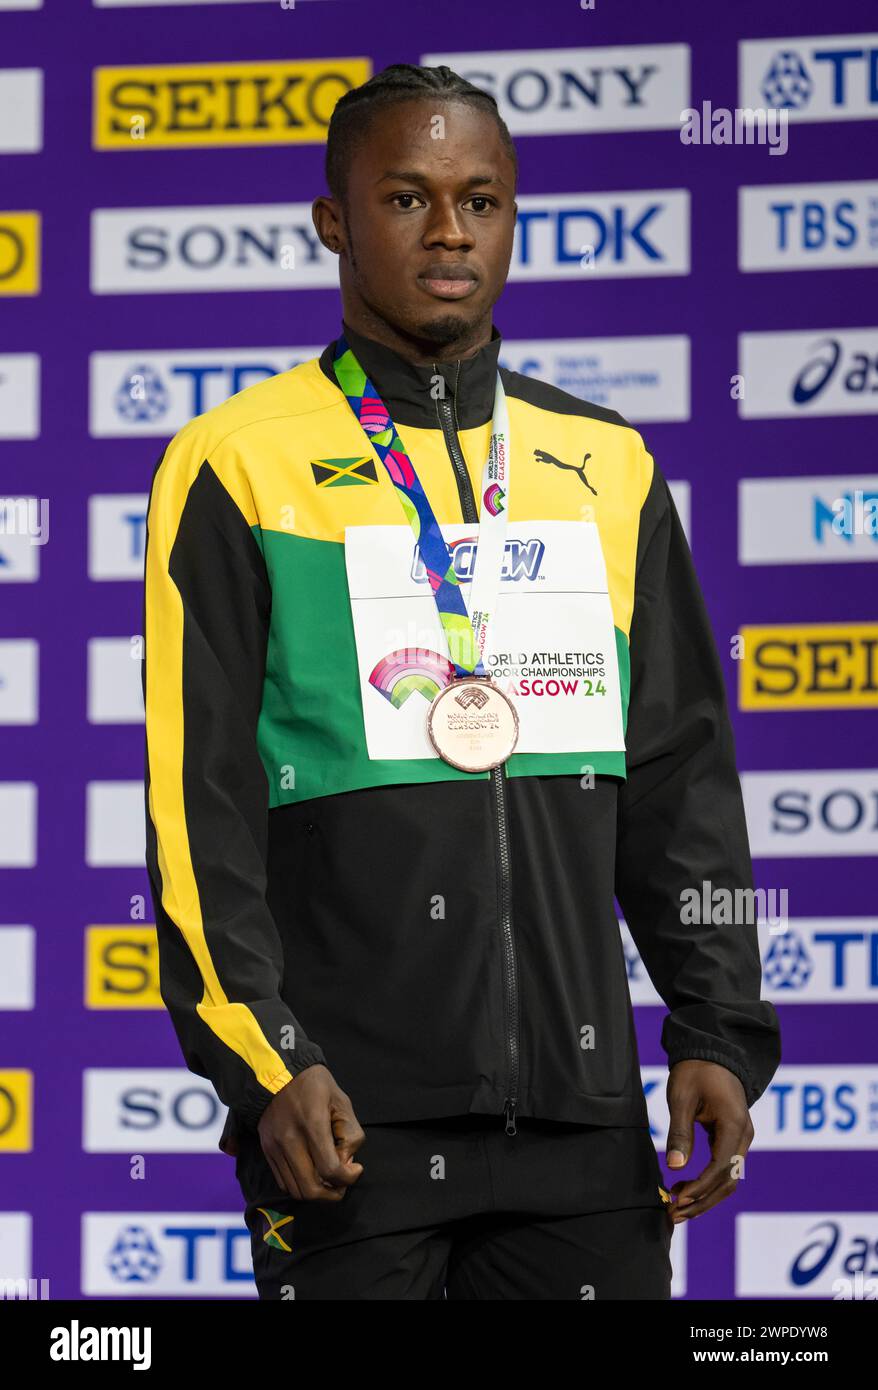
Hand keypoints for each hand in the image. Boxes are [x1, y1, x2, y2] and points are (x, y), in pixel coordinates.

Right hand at [257, 1064, 364, 1201]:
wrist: (277, 1072)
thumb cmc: (315, 1085)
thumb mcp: (342, 1101)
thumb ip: (350, 1134)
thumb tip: (346, 1163)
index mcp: (312, 1123)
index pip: (330, 1169)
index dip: (348, 1178)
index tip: (355, 1169)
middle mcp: (290, 1139)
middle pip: (310, 1189)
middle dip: (332, 1194)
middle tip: (342, 1182)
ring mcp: (275, 1147)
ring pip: (295, 1190)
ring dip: (315, 1192)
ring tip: (328, 1178)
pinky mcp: (266, 1150)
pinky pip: (283, 1182)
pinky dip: (299, 1184)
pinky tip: (311, 1171)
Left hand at [664, 1060, 753, 1223]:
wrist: (713, 1052)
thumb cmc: (695, 1071)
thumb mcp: (682, 1098)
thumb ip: (680, 1132)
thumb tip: (674, 1166)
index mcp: (734, 1125)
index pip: (720, 1168)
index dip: (700, 1188)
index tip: (678, 1199)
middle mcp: (744, 1136)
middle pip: (728, 1181)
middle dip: (702, 1201)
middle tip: (674, 1214)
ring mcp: (741, 1138)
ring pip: (728, 1179)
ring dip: (705, 1197)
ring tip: (678, 1209)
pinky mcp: (733, 1138)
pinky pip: (724, 1168)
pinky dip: (707, 1184)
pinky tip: (687, 1191)